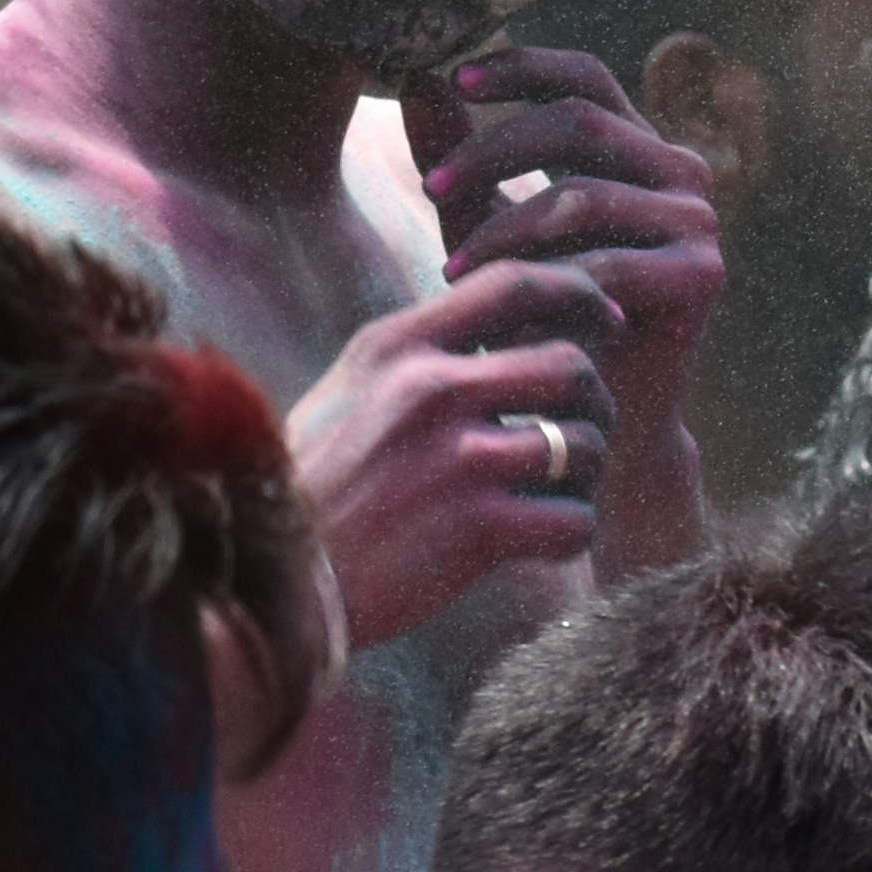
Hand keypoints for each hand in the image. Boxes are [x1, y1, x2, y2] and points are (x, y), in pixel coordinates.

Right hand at [283, 256, 629, 648]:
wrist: (266, 588)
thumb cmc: (309, 491)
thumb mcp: (347, 393)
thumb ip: (414, 354)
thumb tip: (494, 320)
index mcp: (395, 348)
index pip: (513, 283)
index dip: (577, 292)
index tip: (605, 319)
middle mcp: (429, 391)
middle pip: (570, 364)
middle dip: (594, 401)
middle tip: (583, 431)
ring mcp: (455, 459)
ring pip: (583, 443)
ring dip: (585, 473)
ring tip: (557, 492)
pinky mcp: (476, 529)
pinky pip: (573, 519)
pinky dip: (571, 532)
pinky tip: (542, 542)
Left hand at [409, 47, 725, 534]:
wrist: (591, 417)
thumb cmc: (535, 316)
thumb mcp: (484, 228)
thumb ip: (459, 159)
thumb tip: (416, 80)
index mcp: (639, 149)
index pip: (585, 79)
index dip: (524, 67)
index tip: (457, 78)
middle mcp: (680, 174)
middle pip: (579, 122)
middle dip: (492, 150)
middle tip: (430, 188)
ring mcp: (697, 223)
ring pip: (583, 193)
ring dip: (504, 228)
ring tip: (452, 268)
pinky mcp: (701, 276)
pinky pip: (608, 260)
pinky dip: (542, 279)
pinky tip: (494, 308)